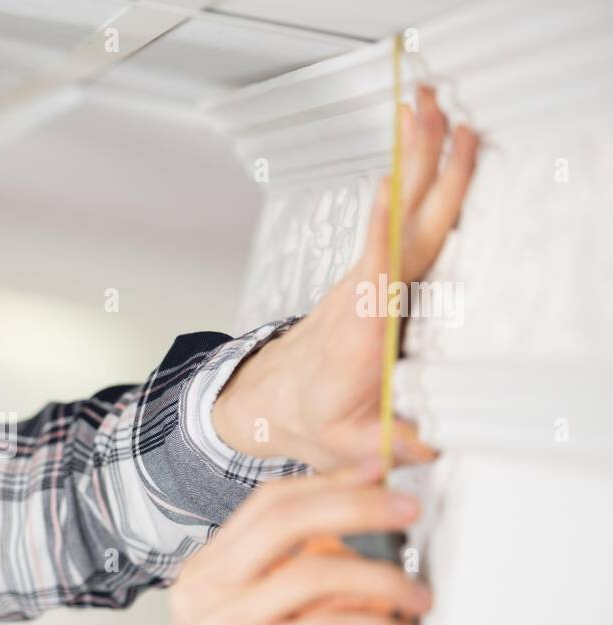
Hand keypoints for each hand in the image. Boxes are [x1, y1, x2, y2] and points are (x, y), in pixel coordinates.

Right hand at [147, 459, 432, 624]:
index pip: (266, 504)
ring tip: (417, 594)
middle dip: (358, 503)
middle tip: (407, 510)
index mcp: (203, 572)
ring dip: (383, 577)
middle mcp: (206, 589)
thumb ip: (291, 588)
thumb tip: (359, 552)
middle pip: (286, 518)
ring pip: (317, 570)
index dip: (326, 481)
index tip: (375, 472)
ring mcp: (225, 623)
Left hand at [213, 85, 480, 471]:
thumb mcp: (343, 444)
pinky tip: (424, 141)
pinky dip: (416, 176)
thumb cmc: (309, 417)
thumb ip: (381, 444)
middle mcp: (364, 296)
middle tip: (430, 116)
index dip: (383, 236)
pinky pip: (403, 218)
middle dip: (417, 171)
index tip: (388, 194)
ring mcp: (371, 280)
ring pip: (404, 210)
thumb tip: (422, 444)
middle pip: (401, 225)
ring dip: (420, 157)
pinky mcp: (377, 274)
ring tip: (431, 106)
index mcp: (360, 335)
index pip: (376, 276)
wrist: (268, 401)